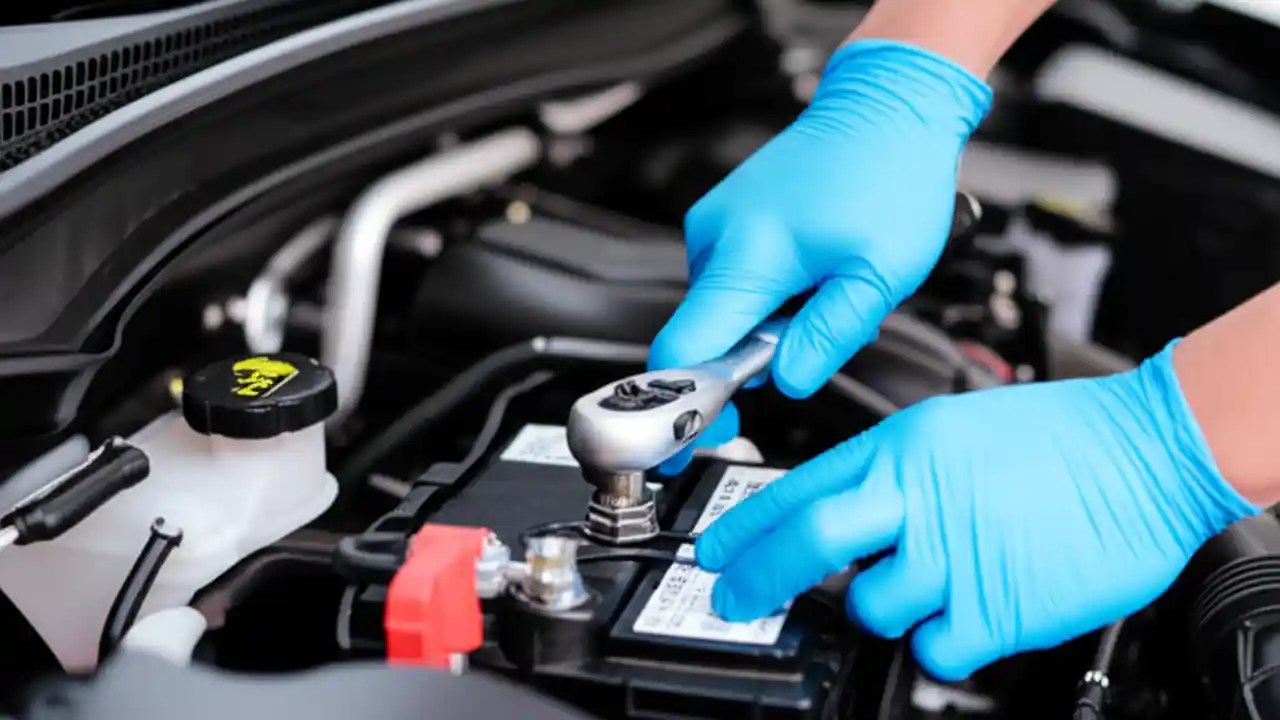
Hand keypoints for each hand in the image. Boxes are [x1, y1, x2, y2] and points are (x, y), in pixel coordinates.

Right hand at [647, 40, 990, 471]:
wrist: (890, 105)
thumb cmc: (890, 176)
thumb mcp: (879, 273)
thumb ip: (827, 336)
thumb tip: (786, 384)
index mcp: (748, 255)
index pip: (683, 350)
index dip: (680, 405)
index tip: (679, 441)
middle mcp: (717, 237)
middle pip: (702, 333)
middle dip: (749, 359)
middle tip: (809, 340)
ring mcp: (717, 223)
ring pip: (720, 309)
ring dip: (762, 324)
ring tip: (820, 291)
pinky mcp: (727, 218)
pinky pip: (729, 279)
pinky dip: (762, 295)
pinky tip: (806, 273)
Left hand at [695, 343, 1256, 679]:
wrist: (1149, 449)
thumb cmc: (1062, 436)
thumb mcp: (953, 427)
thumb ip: (893, 472)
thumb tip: (845, 510)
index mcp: (904, 447)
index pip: (799, 488)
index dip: (747, 528)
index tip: (716, 553)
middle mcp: (919, 498)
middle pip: (808, 542)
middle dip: (759, 577)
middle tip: (735, 597)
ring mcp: (955, 554)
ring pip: (873, 604)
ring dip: (885, 604)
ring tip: (929, 581)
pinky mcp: (996, 606)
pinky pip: (934, 645)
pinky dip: (939, 638)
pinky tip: (965, 610)